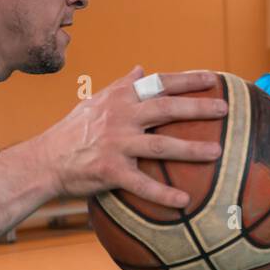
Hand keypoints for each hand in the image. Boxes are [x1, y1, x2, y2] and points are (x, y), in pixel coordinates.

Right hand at [38, 66, 227, 208]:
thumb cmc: (72, 131)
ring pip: (161, 145)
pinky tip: (185, 200)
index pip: (159, 83)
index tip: (213, 79)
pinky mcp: (111, 172)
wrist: (45, 161)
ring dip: (191, 149)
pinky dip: (164, 194)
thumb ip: (121, 87)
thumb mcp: (95, 102)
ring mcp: (116, 144)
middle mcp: (120, 117)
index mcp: (119, 98)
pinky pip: (143, 184)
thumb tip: (141, 69)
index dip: (187, 80)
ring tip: (216, 152)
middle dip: (198, 108)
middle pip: (166, 109)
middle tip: (225, 110)